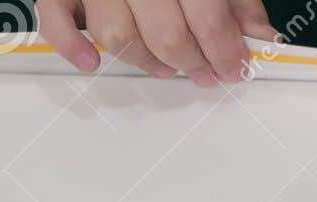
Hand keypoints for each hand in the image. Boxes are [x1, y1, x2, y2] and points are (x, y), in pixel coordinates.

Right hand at [38, 0, 275, 84]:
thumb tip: (260, 39)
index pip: (207, 15)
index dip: (225, 50)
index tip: (234, 67)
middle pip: (165, 33)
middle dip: (190, 62)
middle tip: (205, 71)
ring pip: (116, 35)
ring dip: (144, 61)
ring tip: (166, 66)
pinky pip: (55, 18)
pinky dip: (71, 45)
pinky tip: (91, 60)